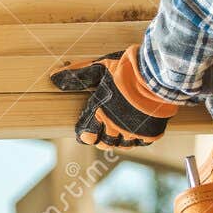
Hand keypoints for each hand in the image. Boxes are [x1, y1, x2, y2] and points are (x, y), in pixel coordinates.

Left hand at [50, 45, 180, 147]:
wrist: (159, 73)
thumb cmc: (128, 68)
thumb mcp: (100, 67)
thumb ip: (78, 76)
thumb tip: (54, 78)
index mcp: (100, 112)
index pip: (86, 134)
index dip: (85, 134)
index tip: (85, 132)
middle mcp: (115, 126)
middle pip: (104, 143)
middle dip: (101, 138)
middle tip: (103, 131)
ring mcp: (133, 131)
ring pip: (122, 145)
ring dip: (119, 140)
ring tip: (120, 131)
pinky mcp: (151, 132)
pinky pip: (141, 143)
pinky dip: (138, 139)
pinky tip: (137, 130)